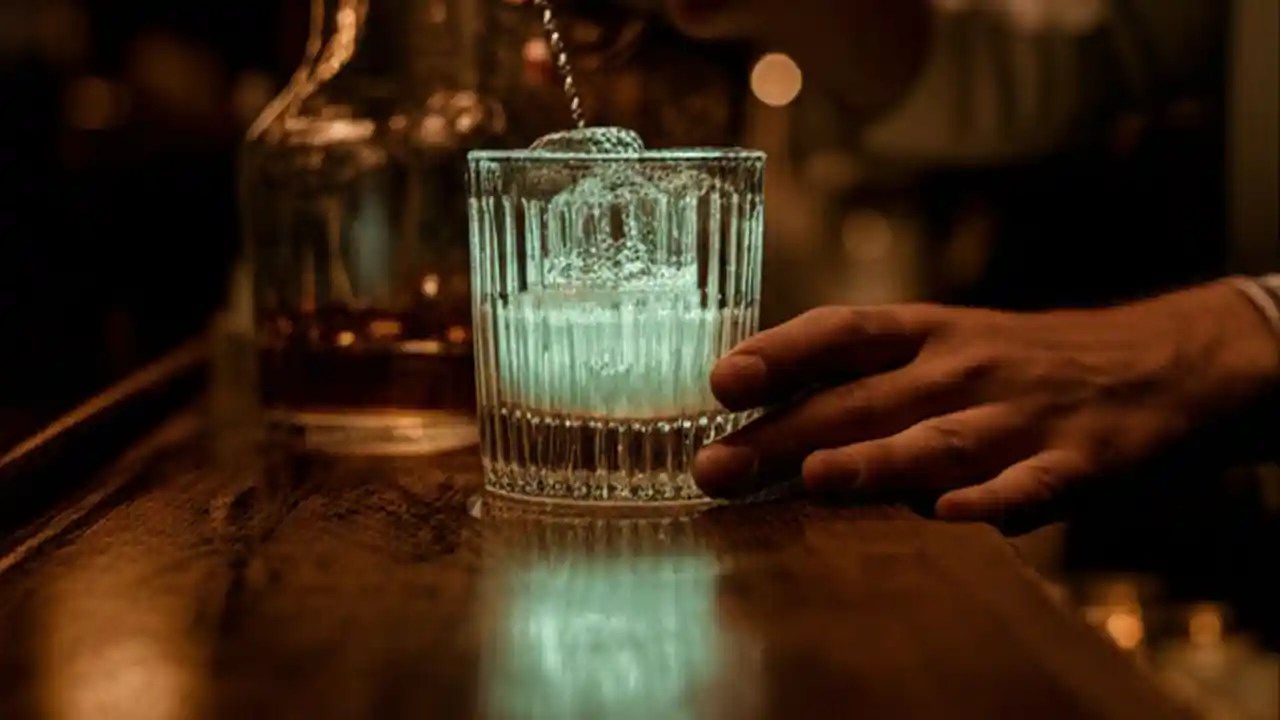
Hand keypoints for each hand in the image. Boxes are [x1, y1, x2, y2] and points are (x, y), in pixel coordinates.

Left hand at [693, 282, 1279, 526]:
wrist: (1162, 361)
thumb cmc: (1025, 360)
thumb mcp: (952, 341)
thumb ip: (874, 376)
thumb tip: (769, 417)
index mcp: (932, 332)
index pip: (845, 332)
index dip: (782, 353)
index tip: (721, 381)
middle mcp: (966, 367)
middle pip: (866, 400)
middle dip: (787, 435)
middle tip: (718, 469)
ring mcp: (1022, 415)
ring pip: (939, 441)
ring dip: (878, 460)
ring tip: (820, 478)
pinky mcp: (1079, 462)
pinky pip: (1032, 486)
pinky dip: (993, 501)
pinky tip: (948, 514)